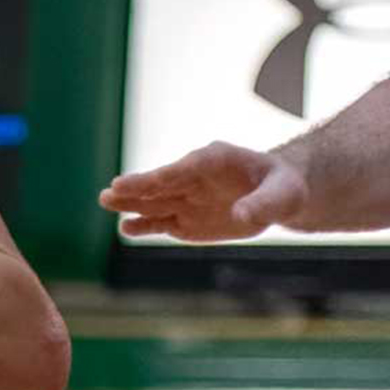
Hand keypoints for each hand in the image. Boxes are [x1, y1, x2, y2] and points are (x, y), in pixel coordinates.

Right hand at [99, 141, 308, 241]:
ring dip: (131, 204)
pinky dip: (145, 225)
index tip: (127, 181)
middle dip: (135, 188)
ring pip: (153, 202)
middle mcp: (192, 179)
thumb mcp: (284, 194)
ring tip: (106, 203)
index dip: (153, 177)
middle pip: (158, 184)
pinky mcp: (185, 220)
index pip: (178, 170)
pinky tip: (127, 228)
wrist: (279, 197)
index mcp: (212, 161)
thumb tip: (241, 215)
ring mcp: (186, 199)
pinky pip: (161, 222)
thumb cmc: (283, 188)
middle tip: (109, 193)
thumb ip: (264, 204)